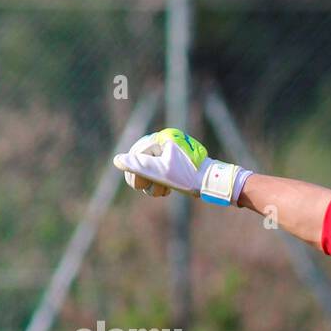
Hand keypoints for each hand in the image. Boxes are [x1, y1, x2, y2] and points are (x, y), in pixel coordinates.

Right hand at [112, 127, 252, 205]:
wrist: (214, 183)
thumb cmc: (189, 176)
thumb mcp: (162, 172)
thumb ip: (139, 166)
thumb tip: (117, 161)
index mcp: (160, 140)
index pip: (134, 155)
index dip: (134, 172)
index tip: (139, 185)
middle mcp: (164, 144)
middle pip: (141, 163)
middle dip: (145, 180)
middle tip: (155, 190)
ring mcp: (169, 154)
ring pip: (150, 171)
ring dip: (153, 185)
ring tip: (164, 191)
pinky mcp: (175, 164)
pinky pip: (159, 174)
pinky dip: (160, 184)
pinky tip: (168, 190)